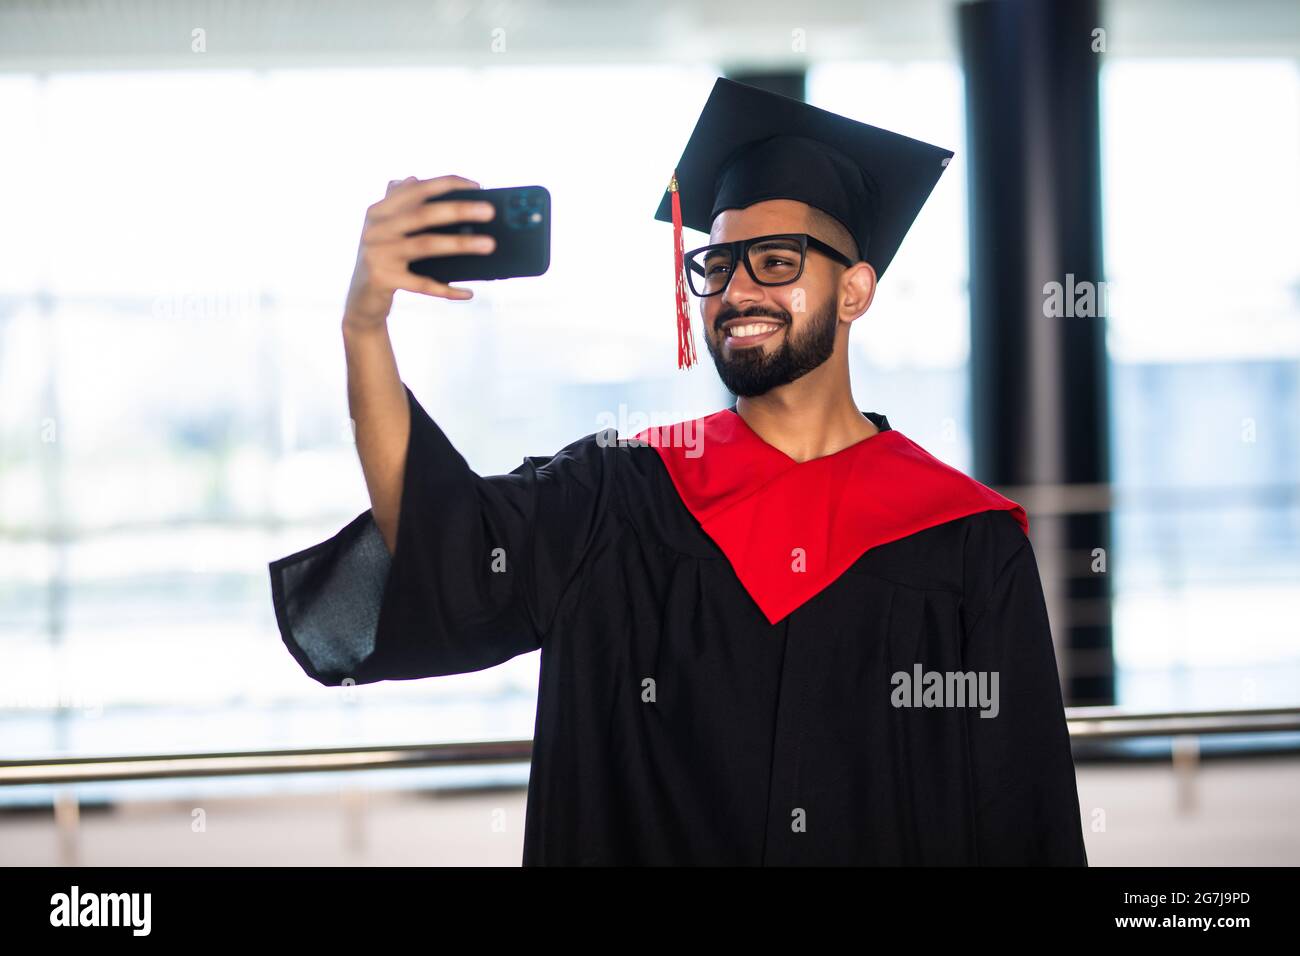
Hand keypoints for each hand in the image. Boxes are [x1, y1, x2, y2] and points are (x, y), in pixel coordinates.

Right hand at [343, 174, 496, 331]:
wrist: (360, 300)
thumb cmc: (384, 261)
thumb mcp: (389, 231)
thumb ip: (402, 206)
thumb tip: (416, 178)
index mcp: (379, 210)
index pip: (416, 189)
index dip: (447, 184)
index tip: (477, 187)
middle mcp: (375, 228)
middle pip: (423, 214)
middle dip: (459, 209)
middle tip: (489, 211)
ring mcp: (377, 254)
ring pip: (425, 245)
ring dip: (460, 244)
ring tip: (489, 244)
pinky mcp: (382, 280)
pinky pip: (422, 284)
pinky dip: (446, 289)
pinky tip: (468, 292)